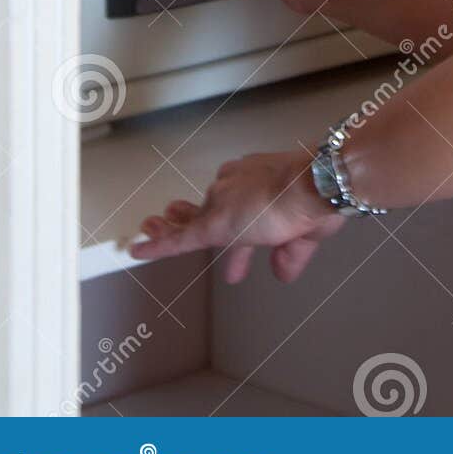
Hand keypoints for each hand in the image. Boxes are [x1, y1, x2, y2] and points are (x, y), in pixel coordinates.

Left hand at [128, 150, 347, 282]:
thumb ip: (292, 253)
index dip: (233, 222)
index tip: (236, 237)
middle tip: (173, 213)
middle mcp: (237, 186)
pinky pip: (178, 239)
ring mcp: (222, 203)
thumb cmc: (312, 201)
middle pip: (210, 205)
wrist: (308, 189)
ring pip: (191, 217)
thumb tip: (284, 271)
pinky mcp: (211, 224)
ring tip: (152, 225)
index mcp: (260, 182)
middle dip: (192, 214)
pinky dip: (158, 246)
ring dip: (171, 223)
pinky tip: (139, 250)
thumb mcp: (305, 233)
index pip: (239, 203)